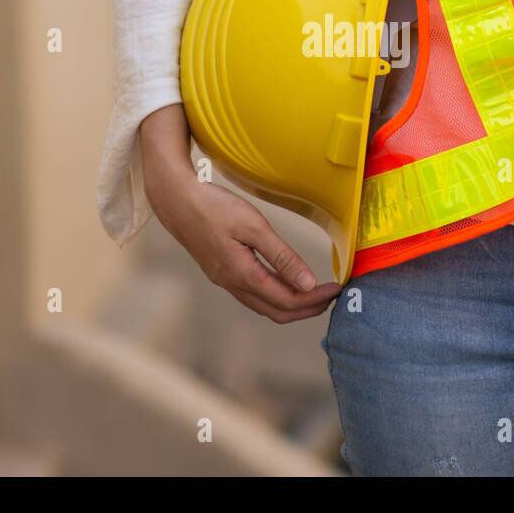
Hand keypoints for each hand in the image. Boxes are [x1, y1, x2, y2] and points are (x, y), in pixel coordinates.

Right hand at [141, 105, 340, 322]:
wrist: (175, 200)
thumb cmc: (213, 207)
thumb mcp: (253, 227)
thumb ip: (282, 257)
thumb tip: (308, 283)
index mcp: (243, 275)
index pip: (288, 300)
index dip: (316, 299)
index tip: (338, 288)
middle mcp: (233, 284)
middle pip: (277, 312)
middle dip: (308, 309)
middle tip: (332, 295)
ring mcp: (226, 281)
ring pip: (265, 307)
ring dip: (293, 305)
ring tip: (316, 293)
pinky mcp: (222, 273)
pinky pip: (254, 296)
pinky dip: (277, 297)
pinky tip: (287, 284)